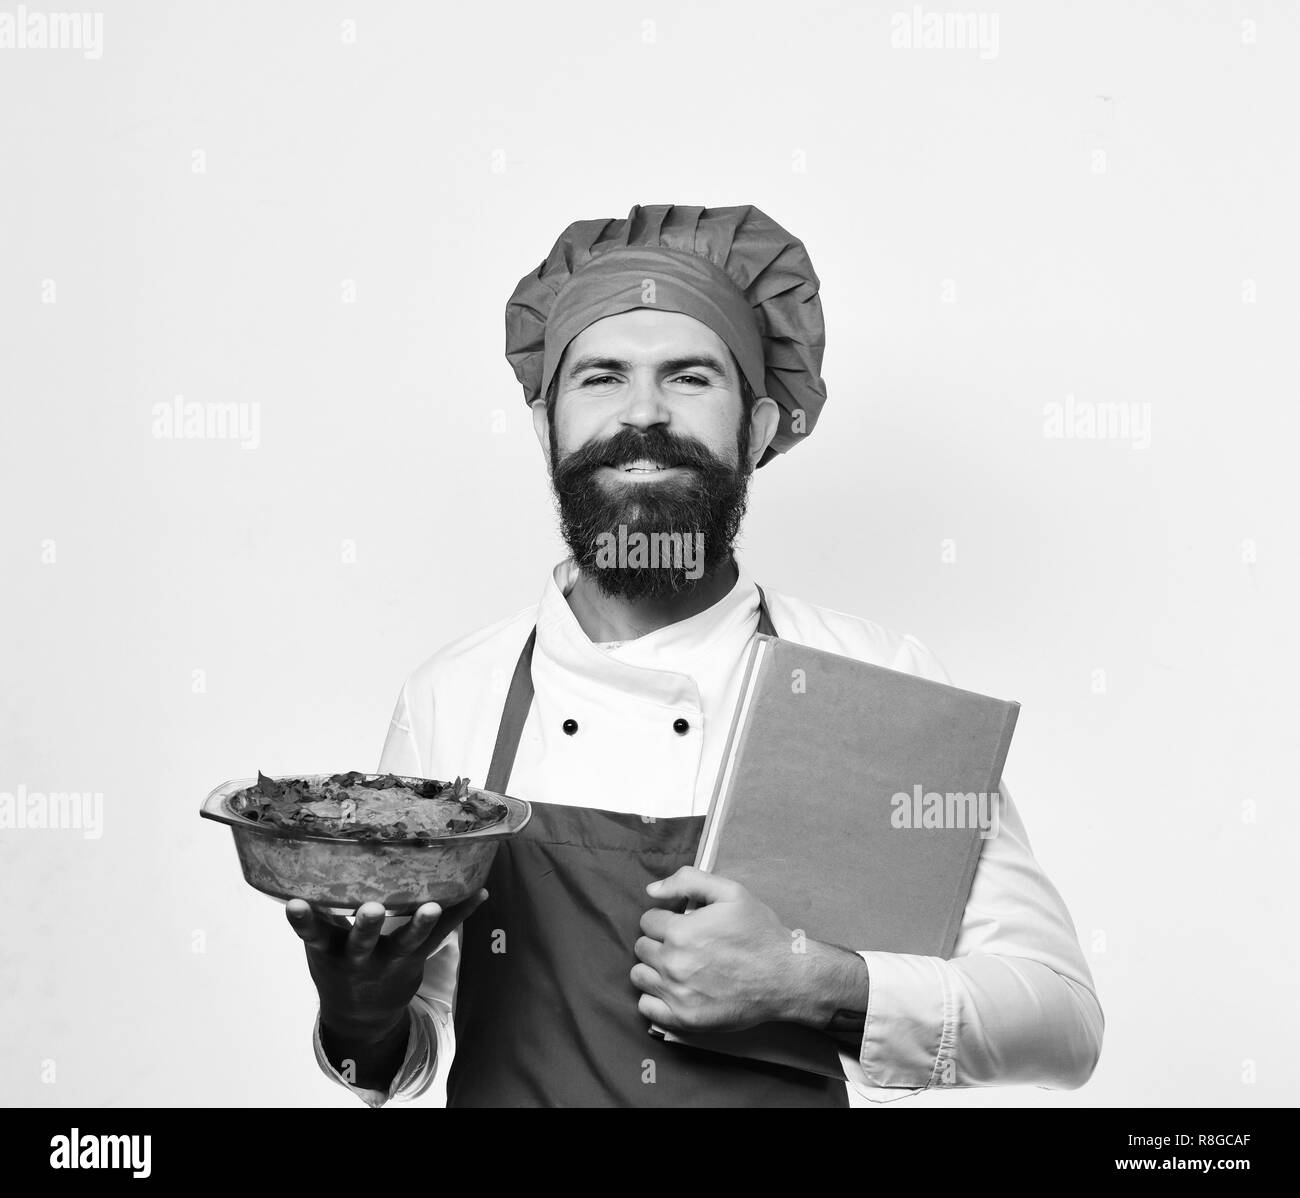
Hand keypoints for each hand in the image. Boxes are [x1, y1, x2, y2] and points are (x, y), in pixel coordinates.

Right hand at [287, 892, 485, 1035]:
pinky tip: (480, 893)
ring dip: (420, 924)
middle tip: (372, 909)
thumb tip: (312, 857)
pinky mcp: (416, 958)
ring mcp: (391, 960)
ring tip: (432, 906)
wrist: (361, 1015)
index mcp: (330, 950)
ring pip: (407, 942)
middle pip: (363, 942)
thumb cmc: (339, 962)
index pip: (312, 934)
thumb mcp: (323, 944)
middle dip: (368, 925)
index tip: (294, 903)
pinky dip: (461, 913)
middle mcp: (360, 958)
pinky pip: (441, 936)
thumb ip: (322, 911)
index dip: (303, 920)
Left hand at [631, 866, 799, 1033]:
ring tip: (677, 965)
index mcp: (680, 932)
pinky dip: (654, 997)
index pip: (648, 920)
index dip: (665, 918)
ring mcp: (677, 994)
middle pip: (642, 947)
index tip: (681, 923)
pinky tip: (674, 989)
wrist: (785, 977)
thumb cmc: (759, 933)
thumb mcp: (731, 892)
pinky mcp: (684, 1019)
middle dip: (658, 941)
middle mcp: (673, 964)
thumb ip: (688, 881)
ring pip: (639, 976)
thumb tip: (652, 890)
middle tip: (683, 944)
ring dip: (653, 968)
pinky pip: (646, 1007)